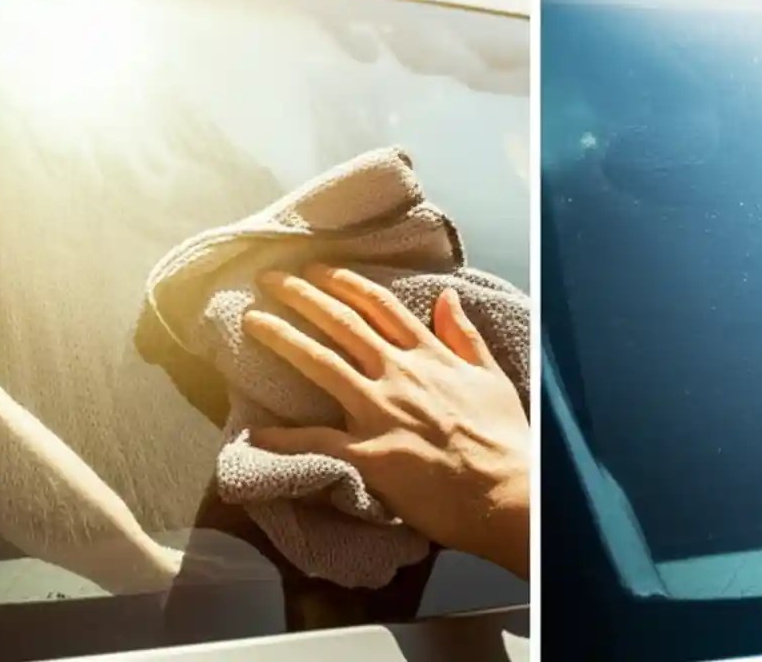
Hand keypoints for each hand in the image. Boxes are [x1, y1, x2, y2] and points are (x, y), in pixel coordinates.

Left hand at [242, 266, 529, 577]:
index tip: (317, 268)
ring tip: (253, 321)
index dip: (345, 283)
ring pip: (321, 364)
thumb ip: (464, 336)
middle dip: (302, 295)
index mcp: (430, 356)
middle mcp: (400, 374)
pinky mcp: (369, 454)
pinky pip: (316, 442)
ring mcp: (381, 412)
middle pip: (342, 325)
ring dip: (282, 338)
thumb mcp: (491, 377)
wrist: (508, 492)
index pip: (380, 307)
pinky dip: (281, 439)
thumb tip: (448, 296)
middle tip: (270, 278)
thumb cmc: (505, 440)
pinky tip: (253, 434)